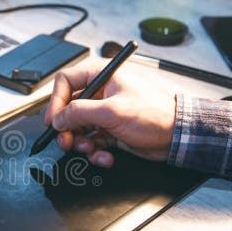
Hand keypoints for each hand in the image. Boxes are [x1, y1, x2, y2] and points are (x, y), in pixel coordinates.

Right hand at [45, 64, 176, 166]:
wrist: (177, 136)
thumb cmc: (155, 114)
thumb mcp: (112, 111)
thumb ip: (79, 113)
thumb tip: (58, 118)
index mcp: (101, 76)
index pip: (65, 82)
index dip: (56, 101)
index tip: (54, 120)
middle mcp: (100, 93)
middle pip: (68, 109)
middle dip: (67, 129)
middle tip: (67, 142)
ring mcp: (104, 113)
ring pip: (77, 129)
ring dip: (81, 143)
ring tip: (91, 149)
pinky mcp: (109, 131)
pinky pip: (91, 141)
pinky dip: (95, 151)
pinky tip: (105, 155)